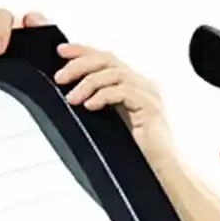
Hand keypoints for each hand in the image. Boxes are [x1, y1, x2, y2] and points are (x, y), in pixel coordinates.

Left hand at [52, 43, 176, 165]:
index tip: (61, 51)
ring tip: (72, 98)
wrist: (159, 169)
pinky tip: (91, 106)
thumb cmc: (136, 151)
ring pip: (114, 73)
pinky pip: (124, 92)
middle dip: (80, 64)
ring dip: (88, 83)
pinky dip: (104, 96)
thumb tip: (69, 93)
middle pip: (108, 59)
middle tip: (60, 77)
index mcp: (132, 85)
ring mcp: (148, 94)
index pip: (106, 58)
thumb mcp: (109, 122)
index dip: (82, 51)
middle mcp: (142, 85)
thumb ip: (97, 103)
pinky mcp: (150, 107)